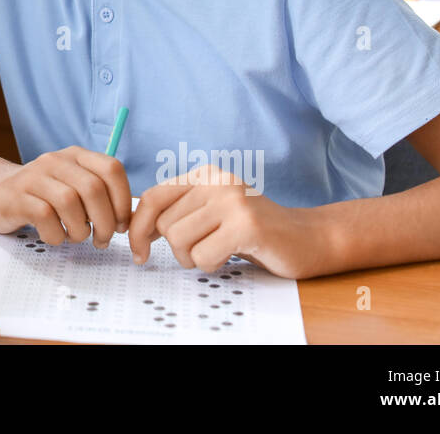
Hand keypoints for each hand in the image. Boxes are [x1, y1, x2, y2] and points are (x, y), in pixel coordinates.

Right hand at [0, 146, 132, 248]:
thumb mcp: (70, 185)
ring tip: (75, 237)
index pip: (111, 169)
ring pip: (69, 202)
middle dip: (104, 222)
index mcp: (75, 155)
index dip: (122, 200)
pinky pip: (45, 217)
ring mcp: (34, 177)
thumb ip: (97, 195)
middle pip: (93, 188)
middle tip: (101, 240)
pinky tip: (54, 236)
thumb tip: (126, 220)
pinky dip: (56, 235)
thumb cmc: (40, 196)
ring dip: (79, 230)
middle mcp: (55, 161)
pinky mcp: (17, 197)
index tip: (120, 224)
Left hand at [128, 165, 322, 278]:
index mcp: (204, 174)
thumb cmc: (253, 231)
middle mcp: (216, 180)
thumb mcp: (211, 212)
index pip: (151, 197)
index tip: (138, 251)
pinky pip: (202, 255)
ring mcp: (232, 200)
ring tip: (218, 253)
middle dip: (176, 249)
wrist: (308, 239)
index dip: (138, 228)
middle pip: (164, 224)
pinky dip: (211, 265)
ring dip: (194, 258)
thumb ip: (179, 211)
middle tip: (201, 253)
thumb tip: (132, 226)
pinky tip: (231, 256)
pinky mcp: (247, 225)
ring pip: (179, 240)